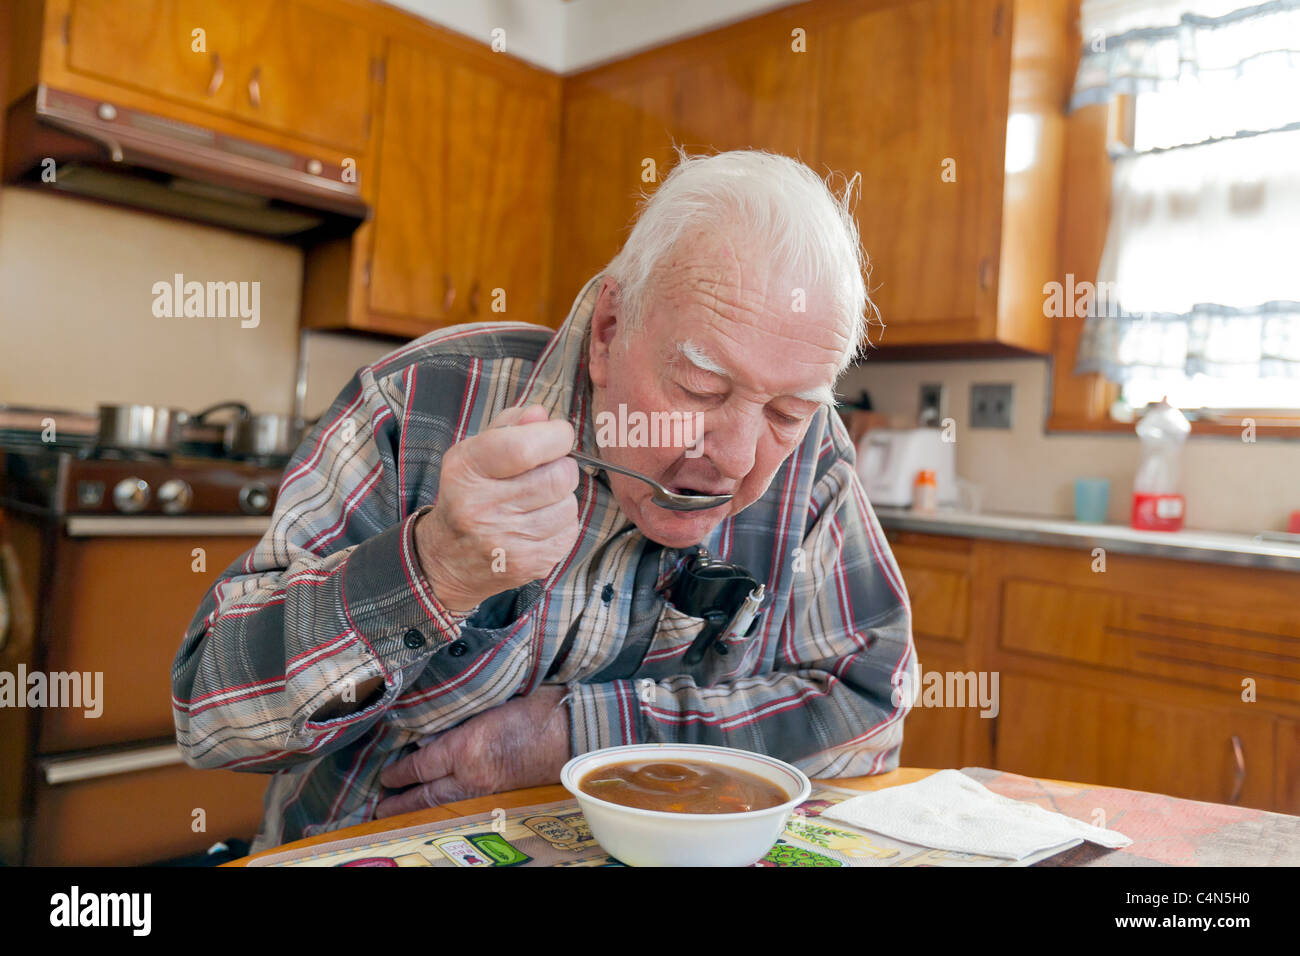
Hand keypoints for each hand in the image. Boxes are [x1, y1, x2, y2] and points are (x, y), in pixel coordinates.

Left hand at [374, 684, 571, 817]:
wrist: (578, 731)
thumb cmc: (539, 707)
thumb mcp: (491, 702)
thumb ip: (459, 716)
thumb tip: (432, 730)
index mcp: (466, 747)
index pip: (421, 766)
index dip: (399, 773)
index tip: (385, 775)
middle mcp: (472, 774)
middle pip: (427, 794)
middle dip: (401, 802)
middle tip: (380, 805)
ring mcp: (488, 788)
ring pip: (444, 803)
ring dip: (420, 808)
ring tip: (399, 810)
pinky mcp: (502, 793)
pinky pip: (465, 802)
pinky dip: (446, 804)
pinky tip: (439, 802)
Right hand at [414, 404, 579, 613]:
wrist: (448, 559)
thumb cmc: (468, 494)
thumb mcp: (474, 453)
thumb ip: (509, 426)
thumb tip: (542, 415)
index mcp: (466, 470)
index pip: (525, 448)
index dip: (556, 435)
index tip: (558, 434)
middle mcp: (483, 507)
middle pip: (558, 477)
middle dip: (562, 467)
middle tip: (546, 470)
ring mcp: (506, 540)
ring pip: (569, 505)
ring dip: (562, 497)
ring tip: (538, 500)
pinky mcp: (529, 564)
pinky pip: (570, 531)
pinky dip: (562, 523)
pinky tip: (538, 522)